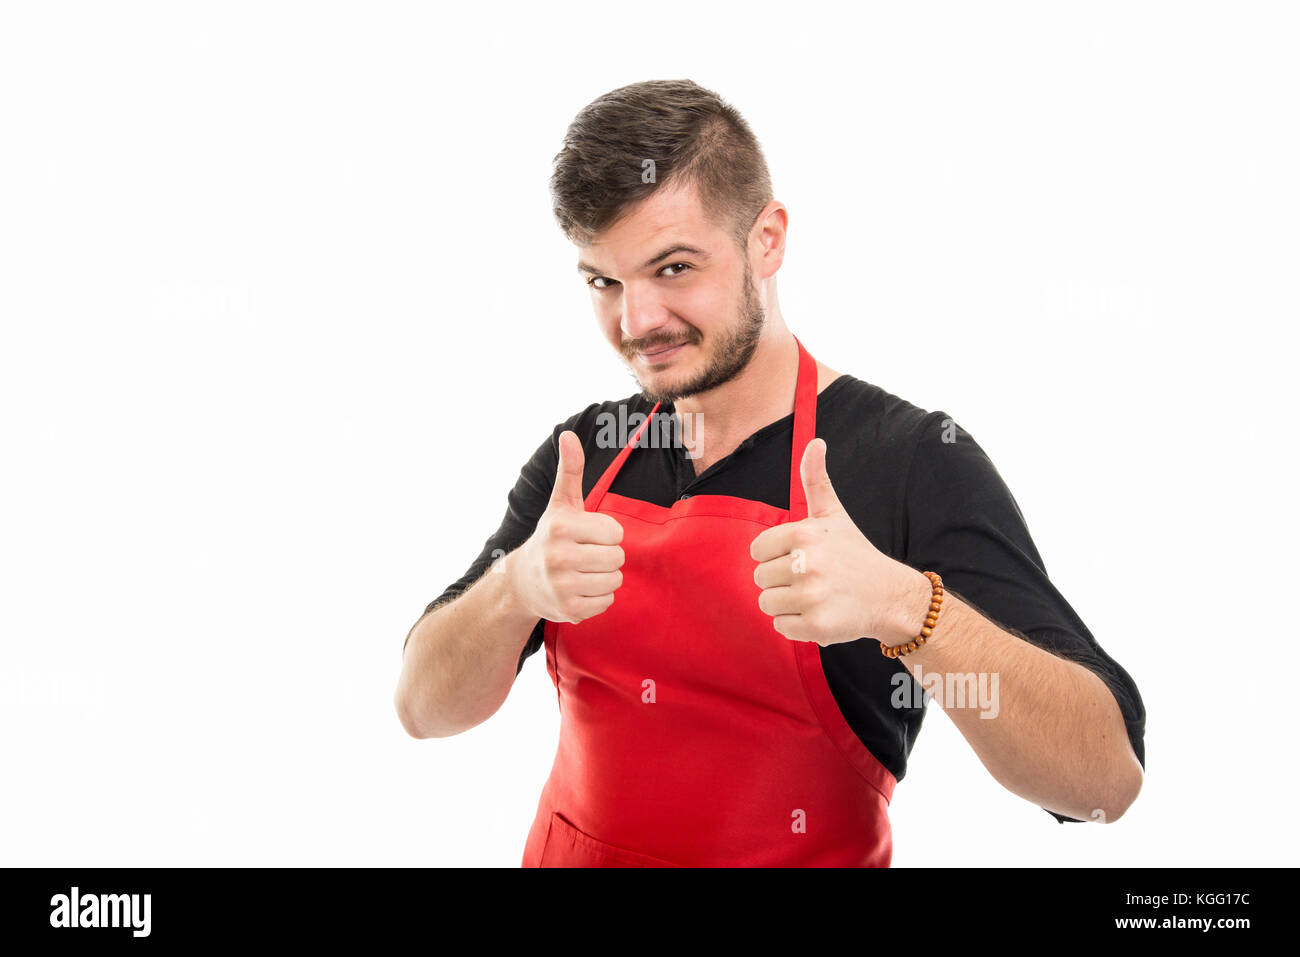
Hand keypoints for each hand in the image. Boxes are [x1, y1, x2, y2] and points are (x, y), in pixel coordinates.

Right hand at [510, 430, 624, 623]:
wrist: (522, 581)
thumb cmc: (551, 536)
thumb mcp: (561, 503)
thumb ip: (571, 470)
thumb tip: (569, 435)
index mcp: (561, 528)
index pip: (615, 533)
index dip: (606, 533)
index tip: (588, 535)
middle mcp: (559, 558)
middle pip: (617, 558)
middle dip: (607, 555)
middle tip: (586, 555)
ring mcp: (562, 586)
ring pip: (614, 581)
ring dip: (604, 577)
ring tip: (583, 571)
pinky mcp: (569, 611)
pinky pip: (607, 603)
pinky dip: (598, 598)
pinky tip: (579, 589)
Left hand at [749, 438, 928, 645]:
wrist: (890, 596)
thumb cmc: (854, 554)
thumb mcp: (833, 516)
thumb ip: (815, 480)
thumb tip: (814, 441)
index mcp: (803, 534)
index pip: (757, 551)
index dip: (775, 556)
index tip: (799, 558)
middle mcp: (806, 563)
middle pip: (760, 578)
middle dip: (781, 582)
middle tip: (811, 580)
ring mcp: (811, 596)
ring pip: (767, 603)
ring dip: (786, 604)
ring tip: (814, 596)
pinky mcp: (816, 625)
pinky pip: (781, 627)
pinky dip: (796, 625)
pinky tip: (819, 614)